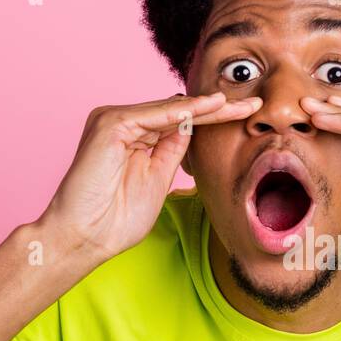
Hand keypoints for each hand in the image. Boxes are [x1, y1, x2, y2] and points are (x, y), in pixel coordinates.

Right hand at [41, 92, 261, 265]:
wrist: (85, 237)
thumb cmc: (116, 220)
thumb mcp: (158, 181)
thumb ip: (174, 153)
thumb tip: (195, 128)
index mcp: (136, 137)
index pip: (183, 124)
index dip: (216, 120)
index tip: (249, 118)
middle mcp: (125, 123)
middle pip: (181, 112)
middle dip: (218, 109)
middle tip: (256, 105)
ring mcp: (116, 119)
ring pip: (171, 110)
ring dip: (206, 107)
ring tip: (239, 104)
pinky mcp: (110, 122)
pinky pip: (155, 115)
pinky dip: (182, 113)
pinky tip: (208, 109)